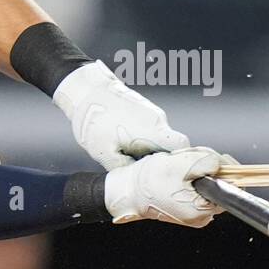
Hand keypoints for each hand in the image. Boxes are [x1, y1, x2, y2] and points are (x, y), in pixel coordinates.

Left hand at [53, 61, 188, 169]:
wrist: (86, 90)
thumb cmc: (94, 120)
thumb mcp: (105, 153)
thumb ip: (124, 169)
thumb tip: (135, 179)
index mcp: (152, 131)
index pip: (182, 147)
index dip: (179, 161)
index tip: (168, 171)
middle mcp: (158, 120)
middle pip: (171, 146)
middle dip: (160, 160)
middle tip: (142, 170)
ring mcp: (152, 113)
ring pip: (159, 138)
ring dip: (149, 149)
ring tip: (127, 153)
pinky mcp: (145, 109)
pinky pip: (152, 129)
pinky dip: (143, 139)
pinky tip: (124, 141)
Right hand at [104, 146, 235, 226]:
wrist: (127, 192)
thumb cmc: (149, 182)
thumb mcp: (182, 164)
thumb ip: (208, 162)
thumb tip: (224, 164)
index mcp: (202, 210)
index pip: (231, 189)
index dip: (228, 170)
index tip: (218, 159)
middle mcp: (201, 217)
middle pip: (219, 184)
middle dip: (208, 166)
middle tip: (189, 158)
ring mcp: (193, 213)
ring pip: (207, 184)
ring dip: (197, 168)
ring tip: (179, 163)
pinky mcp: (185, 207)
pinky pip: (196, 188)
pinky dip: (190, 176)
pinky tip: (176, 171)